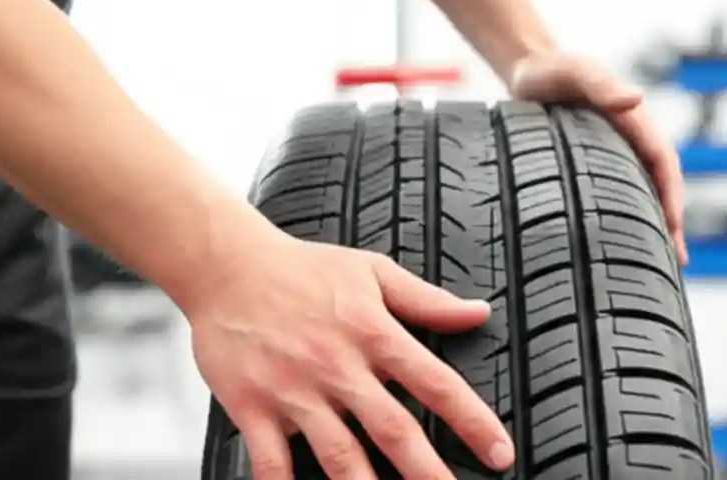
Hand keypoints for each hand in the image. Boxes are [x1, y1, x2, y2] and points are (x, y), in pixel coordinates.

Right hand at [186, 212, 514, 479]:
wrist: (226, 266)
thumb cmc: (301, 269)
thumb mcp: (373, 272)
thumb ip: (427, 300)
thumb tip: (478, 312)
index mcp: (374, 332)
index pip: (437, 383)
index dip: (474, 420)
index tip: (500, 452)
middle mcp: (339, 366)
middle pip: (394, 429)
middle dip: (428, 470)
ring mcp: (295, 390)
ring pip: (339, 454)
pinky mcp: (253, 407)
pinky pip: (271, 462)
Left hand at [509, 51, 686, 263]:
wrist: (525, 67)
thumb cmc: (552, 68)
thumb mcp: (577, 70)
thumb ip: (602, 83)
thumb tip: (636, 99)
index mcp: (634, 122)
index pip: (664, 165)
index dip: (672, 198)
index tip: (675, 231)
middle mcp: (629, 142)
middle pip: (658, 187)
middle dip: (669, 224)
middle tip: (675, 266)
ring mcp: (611, 155)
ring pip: (639, 195)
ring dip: (649, 227)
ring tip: (654, 268)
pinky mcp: (590, 166)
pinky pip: (613, 196)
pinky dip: (622, 220)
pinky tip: (614, 247)